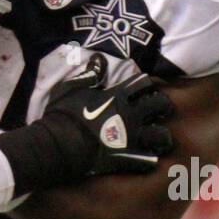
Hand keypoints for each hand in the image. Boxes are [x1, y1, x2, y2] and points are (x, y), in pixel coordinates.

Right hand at [39, 55, 174, 177]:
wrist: (56, 147)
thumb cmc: (62, 116)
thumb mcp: (70, 88)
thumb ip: (89, 74)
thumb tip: (99, 57)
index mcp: (118, 96)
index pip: (144, 83)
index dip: (147, 84)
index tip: (143, 89)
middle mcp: (130, 115)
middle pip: (161, 104)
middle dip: (162, 105)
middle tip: (156, 110)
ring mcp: (131, 138)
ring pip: (161, 135)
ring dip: (161, 135)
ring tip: (156, 137)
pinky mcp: (127, 159)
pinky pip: (149, 161)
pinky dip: (150, 160)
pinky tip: (148, 158)